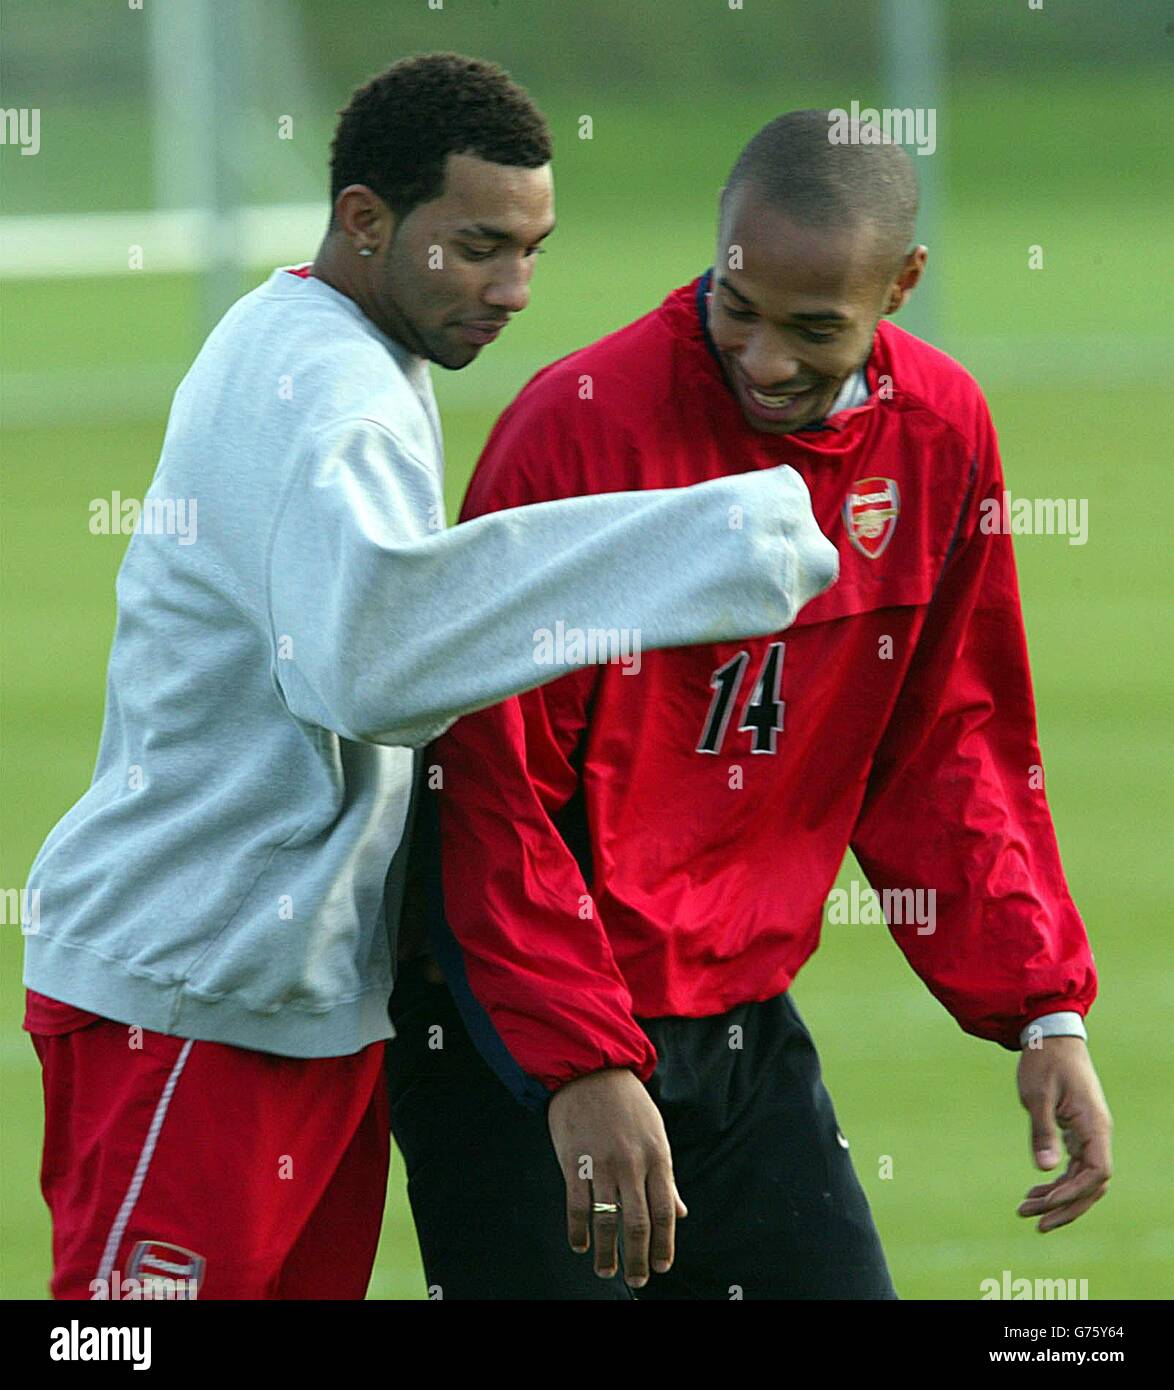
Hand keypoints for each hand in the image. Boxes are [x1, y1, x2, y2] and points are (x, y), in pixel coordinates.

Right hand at [547, 1067, 685, 1287]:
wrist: (592, 1070)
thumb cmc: (629, 1104)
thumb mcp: (656, 1134)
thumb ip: (666, 1177)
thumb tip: (681, 1212)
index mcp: (657, 1157)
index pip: (665, 1212)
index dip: (664, 1245)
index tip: (662, 1267)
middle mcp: (632, 1164)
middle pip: (638, 1224)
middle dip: (639, 1258)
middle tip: (638, 1279)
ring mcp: (602, 1164)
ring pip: (606, 1220)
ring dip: (607, 1252)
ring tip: (606, 1270)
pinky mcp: (574, 1162)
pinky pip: (577, 1206)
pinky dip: (578, 1231)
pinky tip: (580, 1245)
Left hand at [1016, 1036, 1111, 1231]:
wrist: (1051, 1036)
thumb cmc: (1044, 1061)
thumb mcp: (1037, 1094)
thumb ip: (1042, 1131)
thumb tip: (1044, 1168)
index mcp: (1094, 1125)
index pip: (1097, 1172)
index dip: (1074, 1192)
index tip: (1046, 1201)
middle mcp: (1098, 1134)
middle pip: (1092, 1185)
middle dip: (1064, 1206)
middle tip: (1033, 1220)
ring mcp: (1090, 1134)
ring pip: (1083, 1179)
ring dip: (1059, 1198)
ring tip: (1027, 1209)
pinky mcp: (1079, 1132)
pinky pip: (1076, 1167)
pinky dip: (1058, 1182)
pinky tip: (1037, 1190)